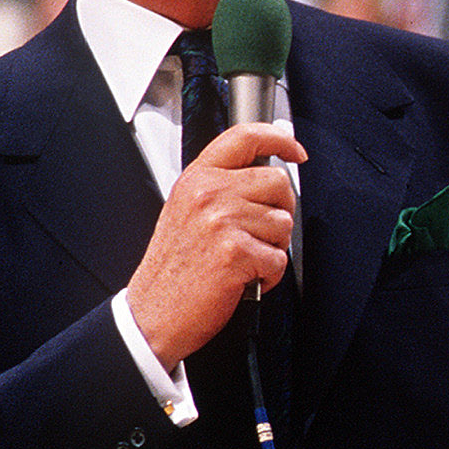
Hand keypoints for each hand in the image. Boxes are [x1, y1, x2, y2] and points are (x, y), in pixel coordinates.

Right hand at [127, 122, 306, 368]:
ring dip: (272, 248)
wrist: (154, 312)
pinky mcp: (236, 252)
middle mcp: (208, 193)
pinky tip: (244, 278)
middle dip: (280, 210)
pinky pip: (280, 258)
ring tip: (243, 259)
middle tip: (258, 233)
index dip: (279, 139)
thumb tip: (266, 172)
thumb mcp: (186, 210)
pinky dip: (269, 275)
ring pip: (283, 223)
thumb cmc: (174, 266)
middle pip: (278, 182)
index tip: (294, 150)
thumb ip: (221, 186)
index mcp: (196, 178)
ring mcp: (222, 221)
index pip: (245, 137)